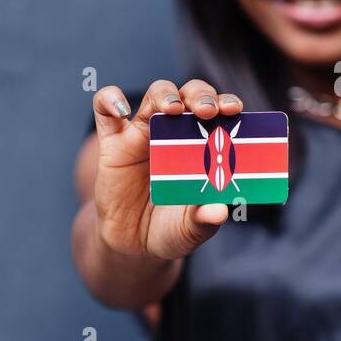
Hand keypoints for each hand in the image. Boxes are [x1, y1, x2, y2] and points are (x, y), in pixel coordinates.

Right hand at [90, 79, 242, 260]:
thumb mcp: (189, 230)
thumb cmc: (169, 230)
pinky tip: (120, 108)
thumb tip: (218, 212)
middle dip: (201, 95)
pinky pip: (105, 110)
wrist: (132, 245)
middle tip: (208, 111)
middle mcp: (175, 133)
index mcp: (202, 147)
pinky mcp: (113, 143)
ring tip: (171, 109)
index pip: (218, 112)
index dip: (227, 103)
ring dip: (165, 94)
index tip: (235, 111)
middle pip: (190, 95)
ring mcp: (143, 134)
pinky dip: (110, 99)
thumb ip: (203, 221)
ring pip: (156, 95)